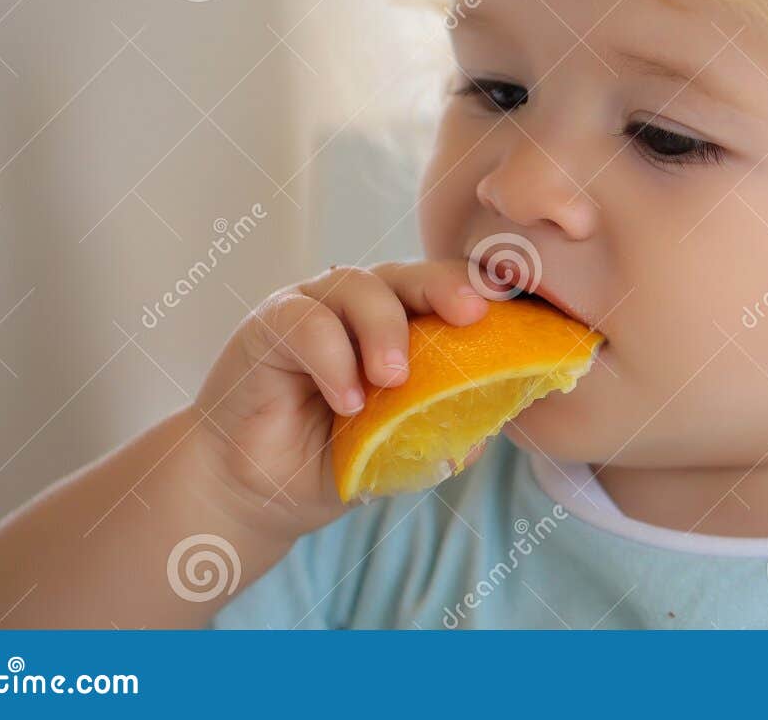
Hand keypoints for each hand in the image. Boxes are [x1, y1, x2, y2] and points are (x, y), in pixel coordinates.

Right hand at [189, 259, 490, 543]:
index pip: (443, 292)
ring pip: (357, 286)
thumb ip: (436, 432)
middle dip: (443, 286)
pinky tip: (347, 400)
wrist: (257, 492)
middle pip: (407, 274)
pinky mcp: (266, 325)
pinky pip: (304, 322)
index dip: (476, 289)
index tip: (510, 302)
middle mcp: (358, 305)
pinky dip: (332, 357)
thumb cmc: (333, 459)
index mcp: (400, 323)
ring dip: (384, 328)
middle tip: (470, 315)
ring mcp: (312, 307)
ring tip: (394, 379)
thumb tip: (486, 434)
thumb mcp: (397, 450)